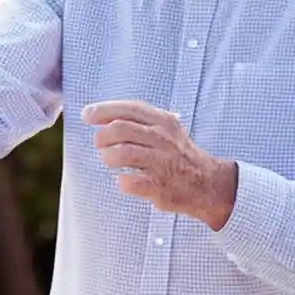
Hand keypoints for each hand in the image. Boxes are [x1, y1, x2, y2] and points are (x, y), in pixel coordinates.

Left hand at [83, 100, 237, 229]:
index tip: (87, 115)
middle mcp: (163, 139)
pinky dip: (121, 181)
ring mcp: (161, 163)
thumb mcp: (166, 129)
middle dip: (102, 136)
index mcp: (163, 121)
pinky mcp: (159, 186)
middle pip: (120, 129)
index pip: (129, 109)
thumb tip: (99, 115)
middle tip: (100, 144)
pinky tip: (125, 180)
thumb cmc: (178, 154)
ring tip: (110, 161)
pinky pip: (129, 182)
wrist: (207, 183)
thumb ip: (138, 120)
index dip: (103, 110)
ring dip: (108, 157)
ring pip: (121, 154)